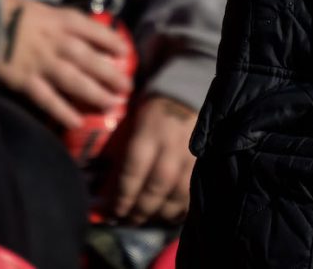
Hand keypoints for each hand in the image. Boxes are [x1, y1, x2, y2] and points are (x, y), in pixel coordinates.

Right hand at [0, 0, 133, 132]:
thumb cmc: (9, 11)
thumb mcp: (40, 8)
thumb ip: (60, 22)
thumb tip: (80, 33)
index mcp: (61, 20)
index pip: (94, 30)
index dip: (111, 42)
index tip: (125, 53)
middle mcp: (57, 42)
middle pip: (91, 60)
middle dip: (111, 75)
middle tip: (128, 87)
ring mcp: (42, 63)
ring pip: (75, 81)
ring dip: (95, 94)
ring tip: (112, 105)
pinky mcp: (26, 81)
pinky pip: (49, 99)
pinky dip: (63, 112)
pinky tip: (77, 122)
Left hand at [105, 93, 197, 224]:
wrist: (189, 91)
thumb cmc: (154, 108)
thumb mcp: (134, 119)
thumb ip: (124, 148)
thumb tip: (107, 182)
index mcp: (149, 132)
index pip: (133, 172)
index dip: (123, 196)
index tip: (114, 210)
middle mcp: (171, 147)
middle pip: (155, 188)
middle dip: (140, 210)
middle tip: (128, 220)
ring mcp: (191, 156)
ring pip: (176, 195)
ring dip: (160, 213)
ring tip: (147, 219)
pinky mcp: (205, 162)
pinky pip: (194, 192)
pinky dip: (181, 209)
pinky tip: (169, 214)